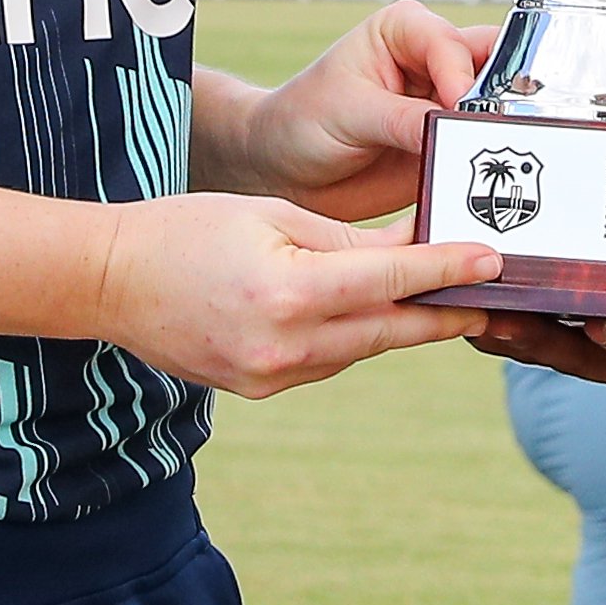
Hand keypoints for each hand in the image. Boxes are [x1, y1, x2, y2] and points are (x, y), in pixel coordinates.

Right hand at [88, 195, 498, 397]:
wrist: (109, 283)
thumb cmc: (186, 230)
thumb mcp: (270, 216)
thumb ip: (345, 240)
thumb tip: (411, 251)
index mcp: (289, 290)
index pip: (390, 280)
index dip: (448, 270)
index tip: (494, 262)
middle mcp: (285, 343)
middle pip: (390, 328)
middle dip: (446, 312)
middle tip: (496, 299)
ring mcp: (272, 375)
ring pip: (362, 347)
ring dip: (403, 325)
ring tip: (448, 304)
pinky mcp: (260, 387)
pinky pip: (328, 361)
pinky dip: (355, 337)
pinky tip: (376, 317)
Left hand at [226, 0, 484, 219]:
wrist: (286, 171)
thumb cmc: (303, 120)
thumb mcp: (348, 112)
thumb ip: (403, 119)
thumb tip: (453, 130)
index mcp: (407, 30)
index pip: (452, 43)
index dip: (460, 77)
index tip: (458, 109)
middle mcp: (435, 62)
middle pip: (494, 66)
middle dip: (503, 95)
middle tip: (501, 128)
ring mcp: (447, 105)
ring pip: (499, 109)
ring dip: (501, 133)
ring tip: (496, 156)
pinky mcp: (451, 145)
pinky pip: (484, 152)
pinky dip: (489, 165)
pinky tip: (487, 181)